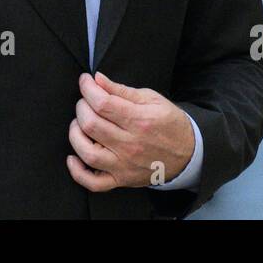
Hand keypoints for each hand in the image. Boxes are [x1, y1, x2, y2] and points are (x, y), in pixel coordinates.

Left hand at [66, 72, 193, 191]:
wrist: (189, 154)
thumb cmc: (170, 123)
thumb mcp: (152, 99)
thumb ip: (122, 90)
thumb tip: (97, 79)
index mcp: (139, 120)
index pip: (102, 103)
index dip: (87, 88)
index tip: (85, 81)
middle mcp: (130, 144)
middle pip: (91, 124)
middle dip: (81, 107)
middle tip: (86, 101)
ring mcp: (124, 165)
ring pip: (87, 153)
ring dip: (75, 134)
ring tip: (80, 124)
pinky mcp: (121, 179)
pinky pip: (94, 182)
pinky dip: (78, 172)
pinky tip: (73, 157)